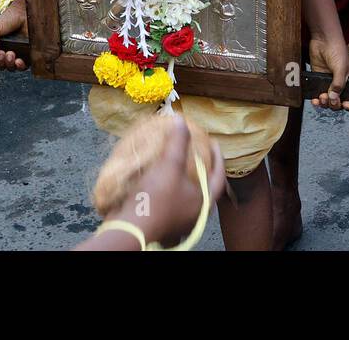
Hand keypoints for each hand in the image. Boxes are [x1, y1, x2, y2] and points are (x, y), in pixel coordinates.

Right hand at [0, 0, 28, 70]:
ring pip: (11, 67)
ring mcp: (18, 54)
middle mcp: (6, 52)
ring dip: (9, 64)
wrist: (24, 13)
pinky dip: (20, 66)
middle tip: (2, 53)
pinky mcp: (28, 54)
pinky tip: (18, 61)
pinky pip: (24, 66)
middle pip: (1, 66)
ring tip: (10, 54)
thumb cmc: (9, 19)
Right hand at [92, 120, 226, 248]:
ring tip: (178, 162)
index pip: (219, 177)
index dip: (219, 157)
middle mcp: (194, 216)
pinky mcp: (162, 223)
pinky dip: (168, 188)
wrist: (129, 227)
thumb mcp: (169, 164)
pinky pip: (170, 202)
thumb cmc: (155, 198)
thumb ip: (178, 142)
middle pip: (204, 187)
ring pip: (186, 196)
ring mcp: (178, 222)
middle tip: (198, 152)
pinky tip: (159, 178)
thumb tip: (181, 120)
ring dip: (183, 179)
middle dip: (202, 169)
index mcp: (204, 204)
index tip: (214, 142)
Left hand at [309, 32, 348, 111]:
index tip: (345, 105)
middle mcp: (340, 83)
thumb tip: (333, 99)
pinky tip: (315, 100)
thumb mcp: (341, 69)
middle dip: (335, 104)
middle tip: (330, 100)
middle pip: (339, 101)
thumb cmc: (337, 50)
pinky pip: (318, 93)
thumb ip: (338, 85)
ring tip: (322, 98)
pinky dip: (316, 99)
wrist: (323, 40)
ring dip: (325, 102)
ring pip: (328, 99)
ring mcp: (329, 82)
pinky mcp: (319, 79)